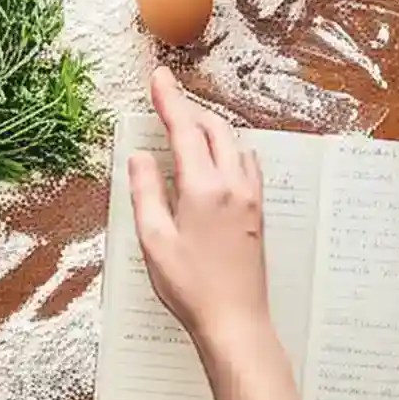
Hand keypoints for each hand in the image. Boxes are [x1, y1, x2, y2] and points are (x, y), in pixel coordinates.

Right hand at [127, 67, 268, 348]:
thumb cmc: (190, 286)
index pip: (184, 130)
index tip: (158, 77)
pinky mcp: (257, 212)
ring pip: (234, 143)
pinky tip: (216, 158)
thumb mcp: (154, 240)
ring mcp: (250, 198)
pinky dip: (227, 148)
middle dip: (189, 109)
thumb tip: (140, 157)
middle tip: (166, 99)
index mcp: (204, 188)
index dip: (169, 100)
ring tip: (187, 124)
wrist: (235, 321)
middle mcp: (233, 185)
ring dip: (210, 127)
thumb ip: (146, 192)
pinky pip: (246, 163)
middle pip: (214, 129)